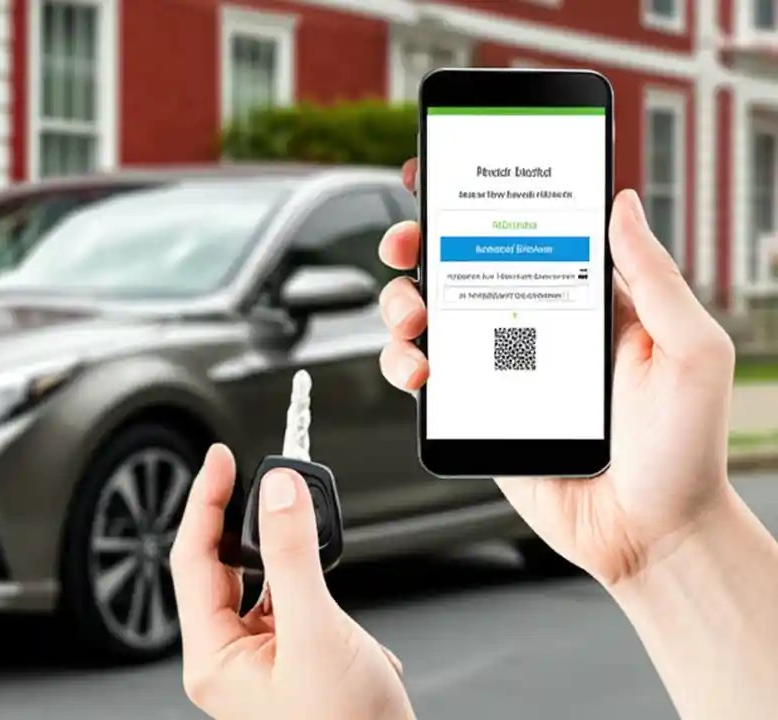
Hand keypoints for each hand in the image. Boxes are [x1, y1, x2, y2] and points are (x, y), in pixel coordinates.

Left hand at [170, 444, 412, 719]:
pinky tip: (346, 615)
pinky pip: (291, 605)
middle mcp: (230, 660)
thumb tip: (278, 492)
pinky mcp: (293, 662)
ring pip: (262, 583)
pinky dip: (318, 594)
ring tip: (314, 547)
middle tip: (269, 479)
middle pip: (223, 567)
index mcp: (213, 657)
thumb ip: (294, 556)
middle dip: (249, 523)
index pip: (192, 559)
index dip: (204, 501)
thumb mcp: (318, 632)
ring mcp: (261, 663)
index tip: (220, 458)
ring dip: (291, 562)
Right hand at [379, 159, 736, 588]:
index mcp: (582, 300)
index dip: (479, 200)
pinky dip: (402, 364)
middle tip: (406, 241)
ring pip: (426, 316)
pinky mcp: (471, 413)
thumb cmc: (686, 449)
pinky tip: (421, 370)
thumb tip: (622, 202)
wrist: (651, 535)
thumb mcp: (689, 350)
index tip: (445, 172)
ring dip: (400, 303)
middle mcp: (532, 326)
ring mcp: (497, 369)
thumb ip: (654, 276)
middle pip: (456, 266)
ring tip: (413, 317)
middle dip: (417, 242)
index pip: (523, 232)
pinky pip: (419, 376)